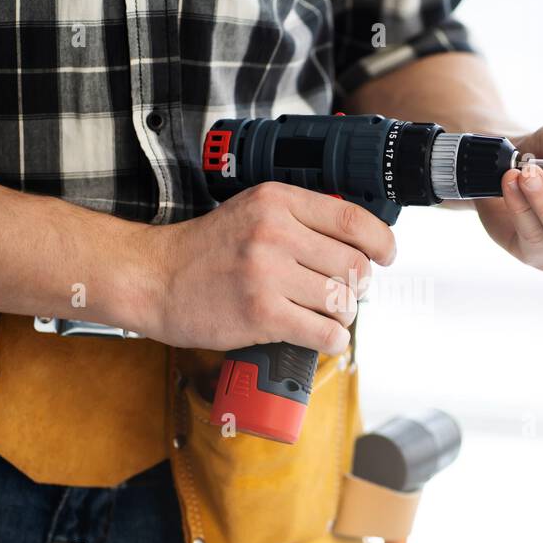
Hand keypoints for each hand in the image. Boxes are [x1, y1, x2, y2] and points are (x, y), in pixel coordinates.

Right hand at [135, 182, 395, 353]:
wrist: (155, 279)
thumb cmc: (205, 251)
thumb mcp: (252, 212)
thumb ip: (299, 216)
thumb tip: (356, 238)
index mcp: (277, 201)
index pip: (352, 217)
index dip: (380, 241)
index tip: (387, 255)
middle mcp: (274, 232)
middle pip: (354, 264)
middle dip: (358, 286)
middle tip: (344, 293)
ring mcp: (267, 274)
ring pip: (341, 301)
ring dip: (342, 315)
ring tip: (326, 316)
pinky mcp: (261, 314)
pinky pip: (323, 332)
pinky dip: (333, 340)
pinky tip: (322, 337)